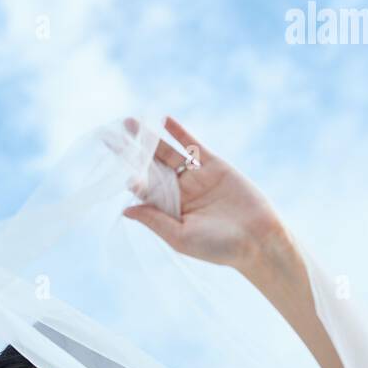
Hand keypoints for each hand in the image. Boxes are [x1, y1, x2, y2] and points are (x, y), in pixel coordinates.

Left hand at [122, 116, 283, 271]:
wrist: (258, 239)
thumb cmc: (218, 247)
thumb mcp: (180, 237)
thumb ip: (154, 220)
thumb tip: (125, 209)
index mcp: (169, 212)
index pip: (144, 190)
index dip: (129, 176)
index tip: (111, 165)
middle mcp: (180, 193)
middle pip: (151, 168)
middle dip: (131, 153)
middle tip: (109, 136)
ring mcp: (196, 177)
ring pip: (168, 153)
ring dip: (149, 138)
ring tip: (130, 123)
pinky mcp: (214, 165)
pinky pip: (193, 145)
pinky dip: (179, 132)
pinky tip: (163, 120)